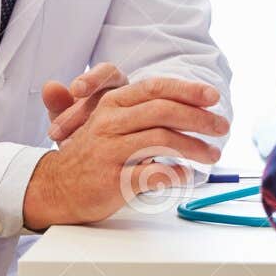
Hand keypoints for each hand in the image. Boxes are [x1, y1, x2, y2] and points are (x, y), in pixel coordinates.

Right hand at [22, 76, 227, 228]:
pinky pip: (152, 174)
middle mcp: (110, 122)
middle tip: (222, 127)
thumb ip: (141, 107)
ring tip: (212, 154)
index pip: (155, 88)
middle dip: (199, 118)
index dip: (187, 90)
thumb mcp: (108, 121)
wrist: (54, 187)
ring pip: (161, 140)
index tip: (214, 97)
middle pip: (162, 111)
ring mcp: (110, 151)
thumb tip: (190, 101)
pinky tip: (190, 175)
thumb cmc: (90, 154)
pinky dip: (176, 174)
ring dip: (194, 147)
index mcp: (112, 103)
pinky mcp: (112, 180)